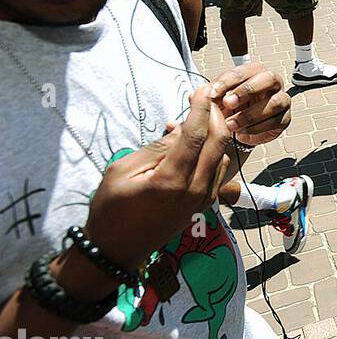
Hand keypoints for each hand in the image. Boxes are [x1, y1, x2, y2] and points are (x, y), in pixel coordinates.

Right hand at [81, 85, 232, 273]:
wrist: (117, 249)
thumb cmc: (111, 209)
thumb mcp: (123, 171)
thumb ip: (155, 148)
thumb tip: (181, 128)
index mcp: (172, 180)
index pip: (196, 135)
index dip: (202, 108)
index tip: (202, 89)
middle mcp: (195, 190)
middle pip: (218, 142)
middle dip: (215, 115)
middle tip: (204, 99)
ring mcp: (203, 199)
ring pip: (222, 156)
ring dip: (214, 134)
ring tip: (193, 120)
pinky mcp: (205, 204)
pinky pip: (219, 171)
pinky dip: (212, 152)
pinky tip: (193, 144)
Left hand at [209, 62, 290, 144]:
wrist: (242, 126)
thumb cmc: (232, 107)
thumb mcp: (219, 98)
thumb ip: (211, 94)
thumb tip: (199, 93)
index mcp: (256, 72)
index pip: (244, 71)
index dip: (228, 81)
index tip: (213, 92)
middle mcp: (273, 83)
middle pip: (269, 79)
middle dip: (247, 90)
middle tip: (228, 103)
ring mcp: (282, 100)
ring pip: (275, 103)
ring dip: (251, 114)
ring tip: (231, 124)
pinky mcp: (285, 118)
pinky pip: (276, 122)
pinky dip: (257, 128)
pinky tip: (242, 132)